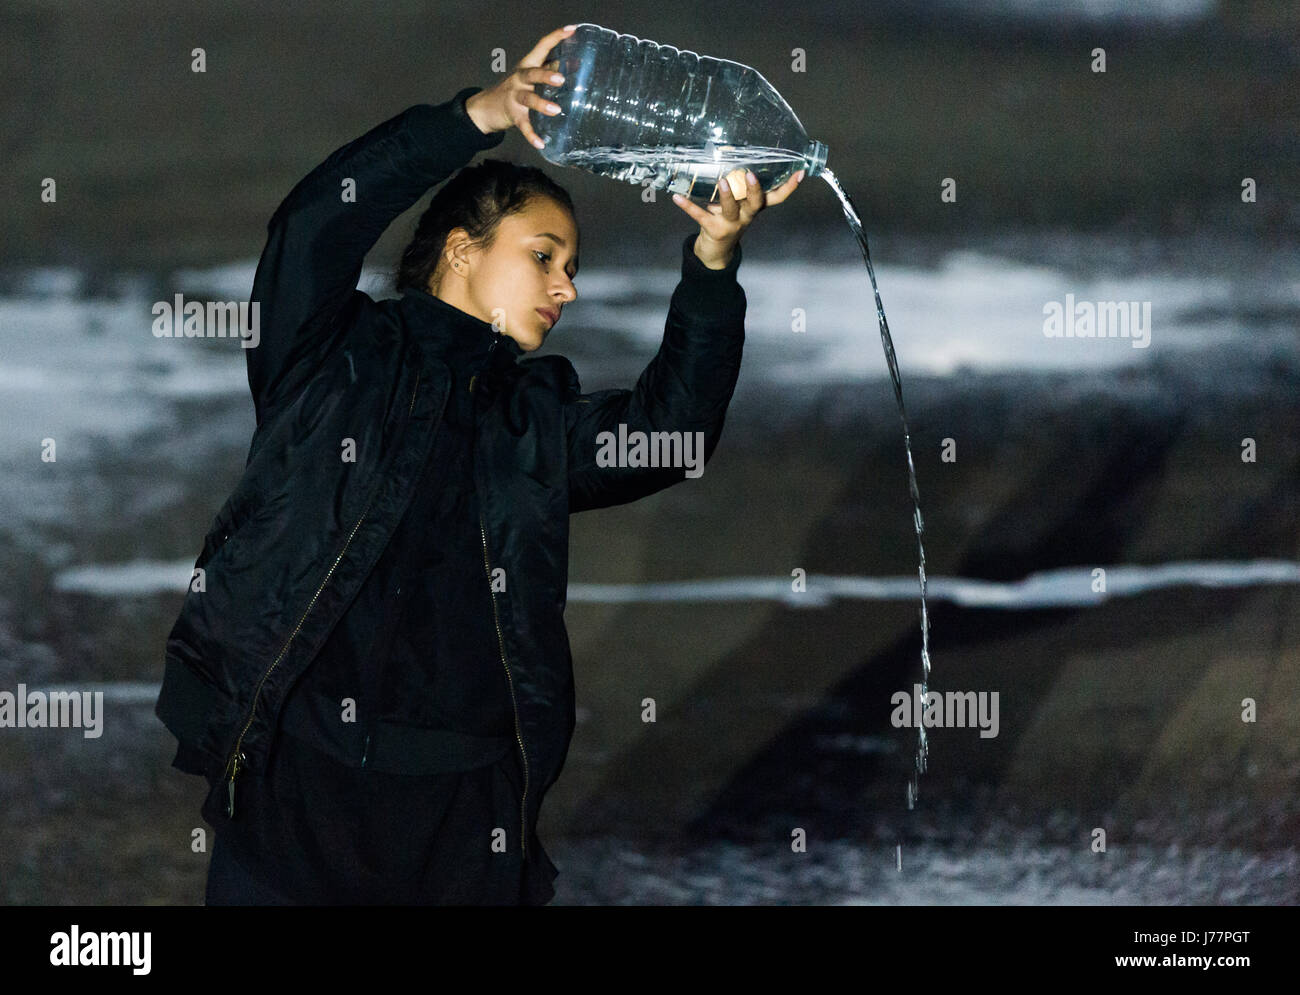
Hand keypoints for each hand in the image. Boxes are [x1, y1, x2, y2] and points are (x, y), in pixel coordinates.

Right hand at [464, 25, 574, 149]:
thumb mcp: (530, 76)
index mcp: (527, 66)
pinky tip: (540, 143)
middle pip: (532, 73)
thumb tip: (576, 63)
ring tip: (556, 110)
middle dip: (545, 75)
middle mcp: (520, 79)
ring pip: (528, 99)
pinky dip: (531, 135)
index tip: (572, 30)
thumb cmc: (516, 89)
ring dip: (541, 104)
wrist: (485, 107)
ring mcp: (514, 97)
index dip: (556, 37)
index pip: (542, 47)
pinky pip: (523, 126)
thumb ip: (550, 69)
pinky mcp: (512, 115)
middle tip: (561, 79)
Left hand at [671, 167, 804, 268]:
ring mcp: (730, 224)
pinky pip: (699, 216)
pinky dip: (688, 205)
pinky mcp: (712, 229)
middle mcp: (746, 216)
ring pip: (731, 209)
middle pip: (756, 203)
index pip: (777, 197)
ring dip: (727, 195)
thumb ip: (741, 186)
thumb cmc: (728, 219)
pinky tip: (677, 196)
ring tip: (722, 181)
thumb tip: (735, 152)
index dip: (790, 186)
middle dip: (755, 189)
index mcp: (754, 208)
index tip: (800, 172)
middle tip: (750, 174)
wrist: (716, 251)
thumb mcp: (740, 205)